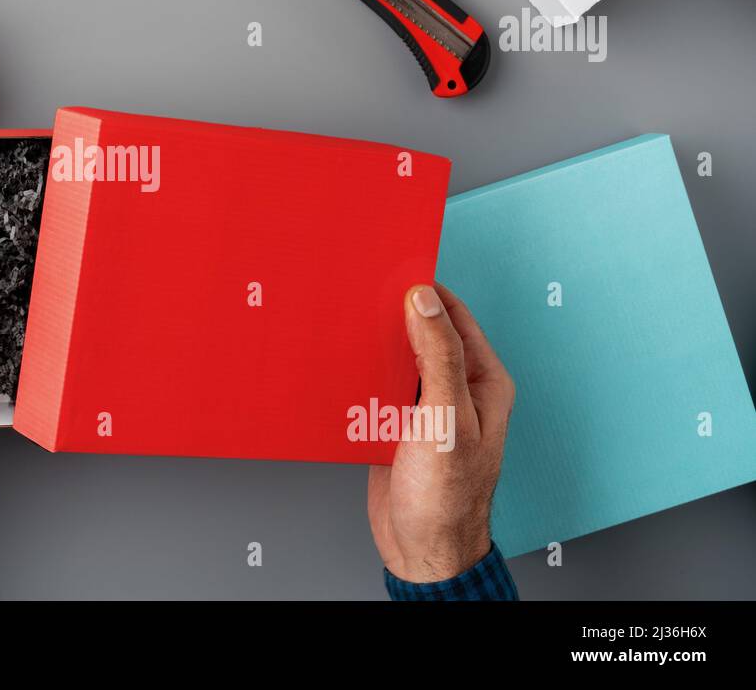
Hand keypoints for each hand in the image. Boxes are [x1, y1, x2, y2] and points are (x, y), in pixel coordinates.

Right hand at [367, 283, 514, 581]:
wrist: (421, 551)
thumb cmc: (448, 496)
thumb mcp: (446, 417)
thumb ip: (438, 355)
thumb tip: (423, 299)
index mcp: (483, 380)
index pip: (453, 317)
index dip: (425, 291)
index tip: (392, 269)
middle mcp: (456, 389)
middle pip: (421, 334)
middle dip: (391, 314)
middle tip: (357, 291)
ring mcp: (425, 408)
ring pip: (394, 360)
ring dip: (370, 346)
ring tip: (341, 323)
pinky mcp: (396, 426)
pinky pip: (374, 388)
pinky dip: (356, 376)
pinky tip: (336, 366)